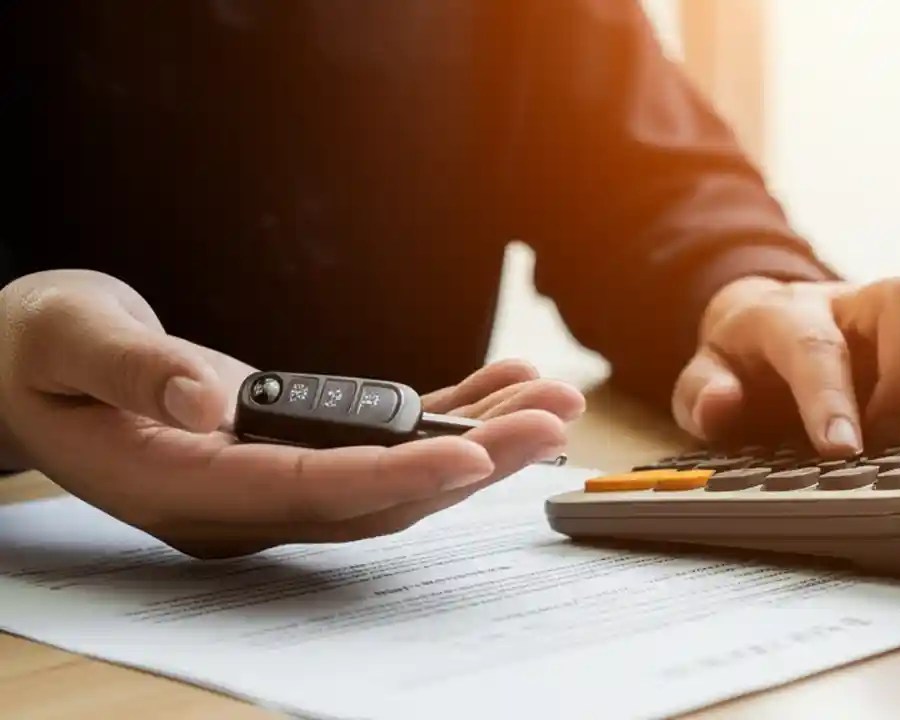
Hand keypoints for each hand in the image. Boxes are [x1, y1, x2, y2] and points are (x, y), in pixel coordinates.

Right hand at [0, 270, 584, 557]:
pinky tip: (498, 382)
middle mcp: (243, 501)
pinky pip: (380, 441)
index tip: (474, 452)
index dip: (399, 474)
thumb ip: (135, 373)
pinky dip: (441, 411)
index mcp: (186, 487)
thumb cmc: (37, 354)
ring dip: (477, 436)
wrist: (25, 373)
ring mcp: (271, 482)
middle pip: (378, 494)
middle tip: (553, 415)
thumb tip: (209, 404)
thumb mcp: (69, 343)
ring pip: (395, 473)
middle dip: (473, 457)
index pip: (310, 490)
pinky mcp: (290, 451)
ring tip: (552, 397)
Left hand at [672, 276, 899, 453]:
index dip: (830, 398)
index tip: (841, 449)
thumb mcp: (707, 379)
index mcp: (788, 312)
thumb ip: (701, 393)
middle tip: (886, 438)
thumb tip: (719, 404)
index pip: (816, 344)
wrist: (775, 327)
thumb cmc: (746, 365)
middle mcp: (856, 305)